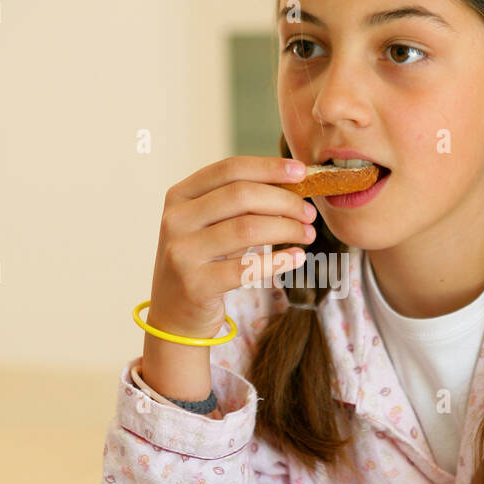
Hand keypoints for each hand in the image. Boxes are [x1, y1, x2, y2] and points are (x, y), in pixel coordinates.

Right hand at [146, 155, 316, 338]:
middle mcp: (176, 220)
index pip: (230, 169)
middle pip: (242, 196)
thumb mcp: (209, 225)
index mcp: (180, 196)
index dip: (269, 168)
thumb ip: (239, 203)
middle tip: (309, 213)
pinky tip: (298, 257)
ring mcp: (182, 253)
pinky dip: (279, 260)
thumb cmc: (203, 262)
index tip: (301, 172)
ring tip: (308, 234)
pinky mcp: (195, 285)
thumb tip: (292, 183)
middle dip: (285, 201)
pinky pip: (247, 267)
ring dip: (287, 229)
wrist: (175, 316)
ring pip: (248, 229)